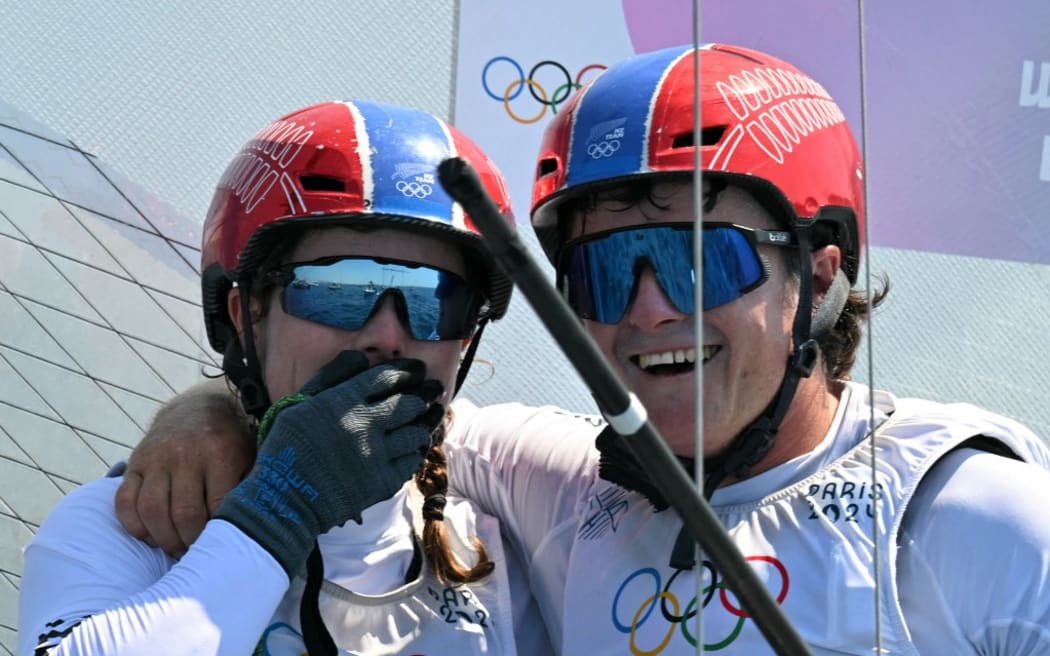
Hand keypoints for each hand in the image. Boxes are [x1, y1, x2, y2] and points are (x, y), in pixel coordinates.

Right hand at [115, 379, 253, 556]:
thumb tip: (248, 530)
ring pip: (151, 511)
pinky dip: (134, 525)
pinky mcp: (135, 461)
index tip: (219, 547)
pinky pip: (124, 501)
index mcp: (220, 453)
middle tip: (195, 553)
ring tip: (175, 547)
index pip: (217, 507)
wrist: (198, 407)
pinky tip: (150, 534)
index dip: (216, 534)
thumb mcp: (249, 456)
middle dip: (189, 542)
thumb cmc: (231, 441)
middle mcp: (185, 454)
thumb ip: (247, 488)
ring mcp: (157, 457)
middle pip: (183, 514)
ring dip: (162, 538)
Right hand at [215, 351, 443, 576]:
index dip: (408, 371)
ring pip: (416, 432)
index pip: (387, 377)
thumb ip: (331, 377)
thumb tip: (360, 356)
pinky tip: (414, 446)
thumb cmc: (287, 447)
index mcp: (342, 401)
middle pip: (409, 403)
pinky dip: (415, 451)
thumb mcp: (300, 403)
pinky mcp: (382, 482)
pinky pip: (411, 461)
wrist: (284, 499)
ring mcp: (376, 455)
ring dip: (426, 422)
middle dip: (426, 393)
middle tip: (434, 389)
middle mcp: (364, 424)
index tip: (418, 369)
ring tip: (431, 415)